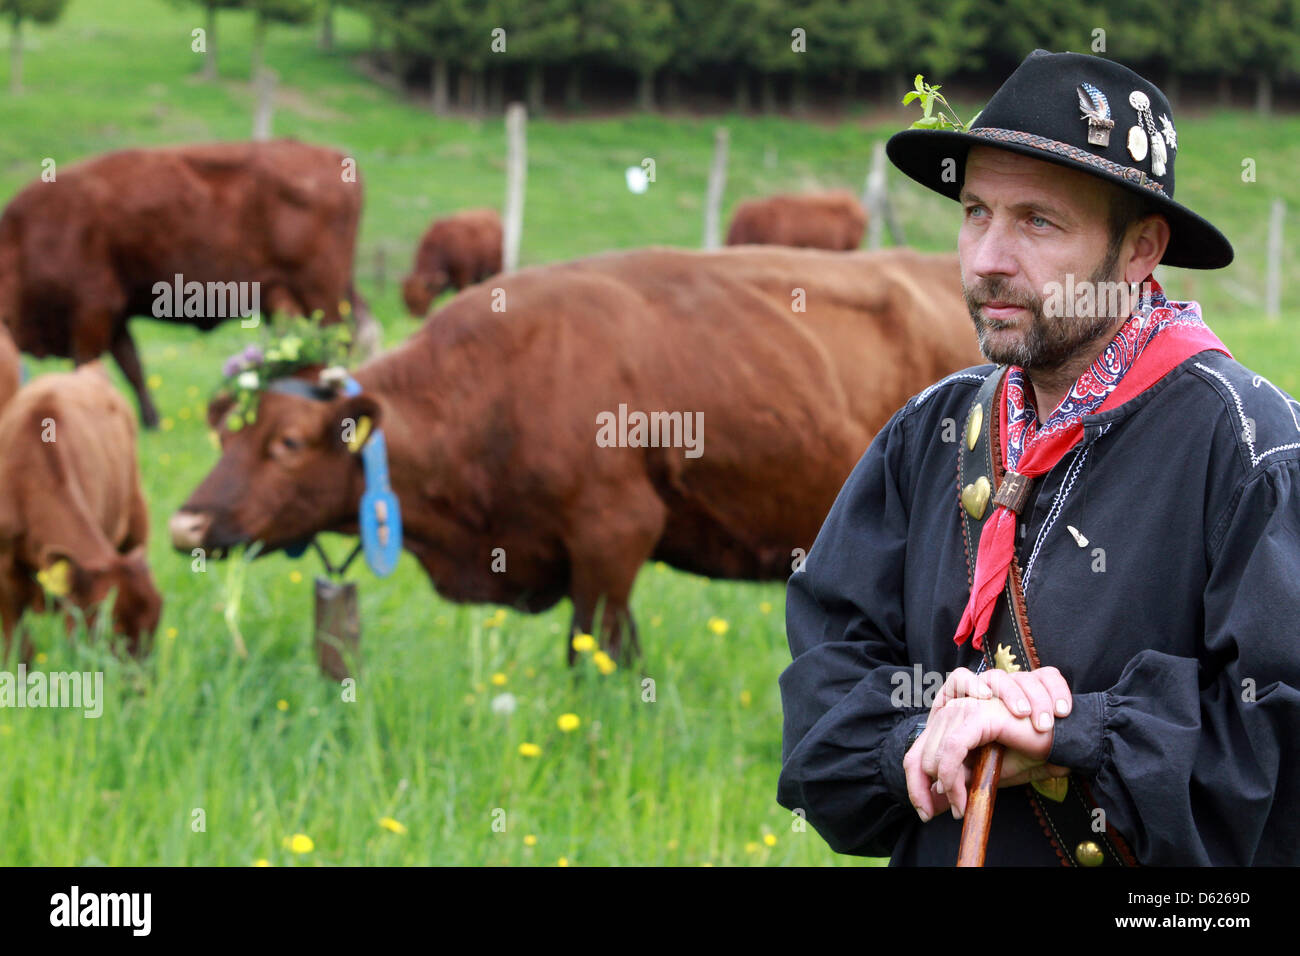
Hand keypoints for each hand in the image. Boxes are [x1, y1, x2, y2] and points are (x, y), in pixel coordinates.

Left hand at [903, 666, 1073, 821]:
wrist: (1060, 741)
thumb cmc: (1026, 752)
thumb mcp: (985, 772)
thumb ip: (959, 779)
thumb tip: (932, 797)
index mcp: (952, 721)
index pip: (918, 752)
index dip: (915, 784)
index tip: (925, 812)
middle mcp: (954, 709)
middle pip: (921, 754)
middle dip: (926, 791)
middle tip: (952, 814)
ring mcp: (964, 707)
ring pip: (934, 755)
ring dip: (946, 789)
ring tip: (962, 807)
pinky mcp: (978, 713)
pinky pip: (952, 750)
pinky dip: (952, 778)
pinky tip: (963, 798)